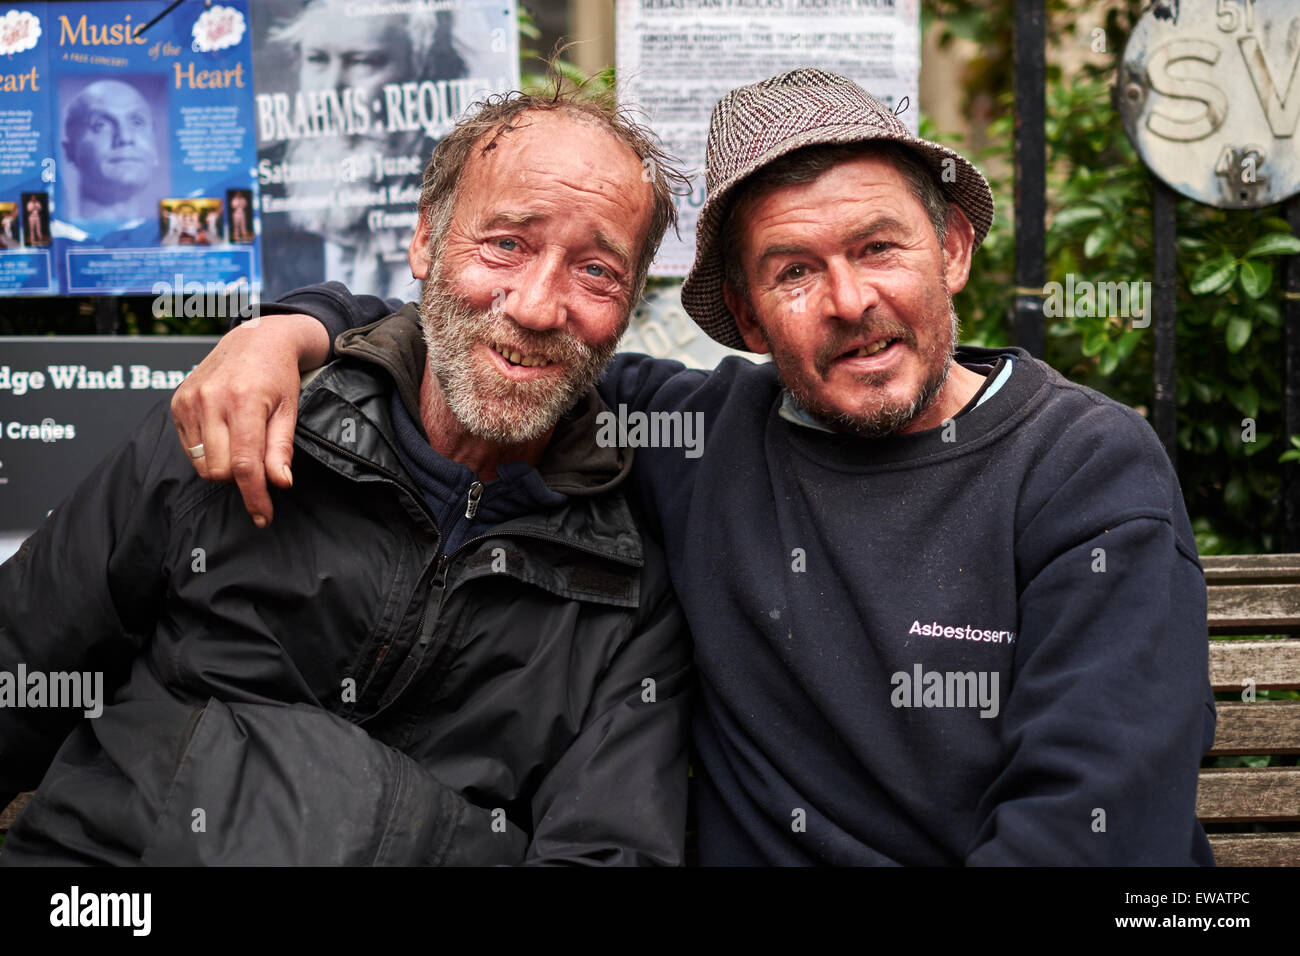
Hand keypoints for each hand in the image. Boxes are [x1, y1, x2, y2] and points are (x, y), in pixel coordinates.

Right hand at [171, 314, 329, 526]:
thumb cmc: (278, 375)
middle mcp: (211, 400)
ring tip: (242, 443)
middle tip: (259, 462)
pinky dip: (208, 452)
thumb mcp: (289, 411)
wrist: (256, 339)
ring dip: (224, 466)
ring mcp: (190, 401)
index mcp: (243, 402)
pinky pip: (189, 449)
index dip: (255, 496)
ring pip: (202, 463)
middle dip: (241, 477)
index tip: (263, 516)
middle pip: (220, 470)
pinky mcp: (177, 402)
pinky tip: (224, 434)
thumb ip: (281, 449)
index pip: (245, 465)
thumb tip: (280, 483)